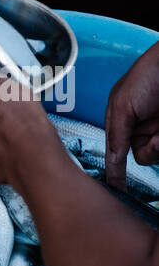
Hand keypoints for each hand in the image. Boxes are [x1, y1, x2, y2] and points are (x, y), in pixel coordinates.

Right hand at [105, 41, 158, 187]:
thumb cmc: (146, 76)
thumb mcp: (122, 104)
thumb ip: (116, 133)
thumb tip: (112, 159)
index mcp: (121, 118)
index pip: (116, 150)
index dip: (115, 171)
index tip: (115, 189)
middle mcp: (140, 126)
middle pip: (141, 154)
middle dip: (150, 148)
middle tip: (155, 135)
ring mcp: (157, 128)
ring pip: (155, 153)